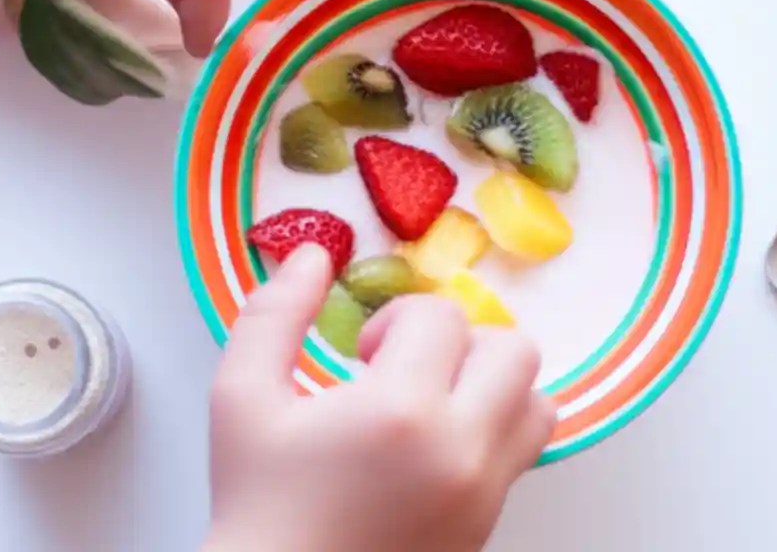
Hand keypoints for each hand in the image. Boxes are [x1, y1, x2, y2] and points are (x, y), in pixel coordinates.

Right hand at [205, 245, 556, 551]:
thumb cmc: (259, 503)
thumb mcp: (240, 398)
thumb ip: (273, 315)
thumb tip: (314, 255)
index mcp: (400, 410)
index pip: (442, 318)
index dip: (397, 320)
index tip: (361, 358)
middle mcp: (461, 448)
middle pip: (513, 349)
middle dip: (459, 343)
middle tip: (405, 372)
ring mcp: (484, 490)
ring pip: (537, 400)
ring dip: (492, 385)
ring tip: (432, 404)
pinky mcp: (490, 522)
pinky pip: (525, 451)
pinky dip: (496, 429)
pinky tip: (436, 444)